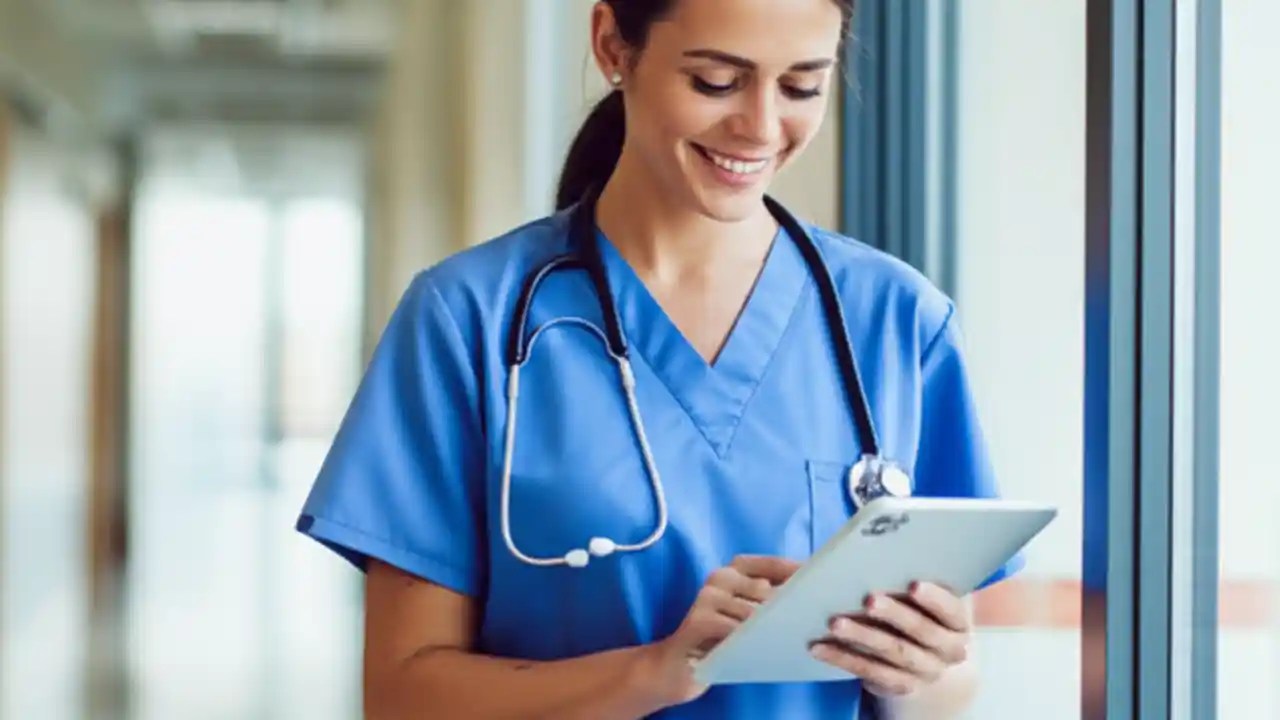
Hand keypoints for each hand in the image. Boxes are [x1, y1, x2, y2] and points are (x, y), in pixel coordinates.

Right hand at [634, 555, 799, 707]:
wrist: (679, 665)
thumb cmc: (722, 639)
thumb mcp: (747, 616)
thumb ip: (770, 601)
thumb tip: (813, 594)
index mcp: (734, 570)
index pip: (773, 564)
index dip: (799, 573)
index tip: (827, 582)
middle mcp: (719, 576)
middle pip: (767, 590)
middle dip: (789, 608)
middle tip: (811, 621)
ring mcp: (706, 596)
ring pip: (753, 612)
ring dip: (772, 629)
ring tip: (788, 641)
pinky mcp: (698, 619)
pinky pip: (735, 629)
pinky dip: (750, 641)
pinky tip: (761, 650)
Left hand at [808, 581, 971, 697]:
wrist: (928, 656)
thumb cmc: (922, 610)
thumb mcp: (928, 594)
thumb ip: (916, 574)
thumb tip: (888, 542)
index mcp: (958, 623)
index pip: (952, 611)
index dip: (935, 599)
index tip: (913, 584)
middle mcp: (948, 650)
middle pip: (921, 631)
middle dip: (895, 615)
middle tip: (869, 600)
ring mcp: (924, 671)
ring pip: (892, 652)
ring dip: (862, 636)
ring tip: (835, 623)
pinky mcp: (900, 685)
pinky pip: (869, 672)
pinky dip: (843, 658)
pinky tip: (819, 647)